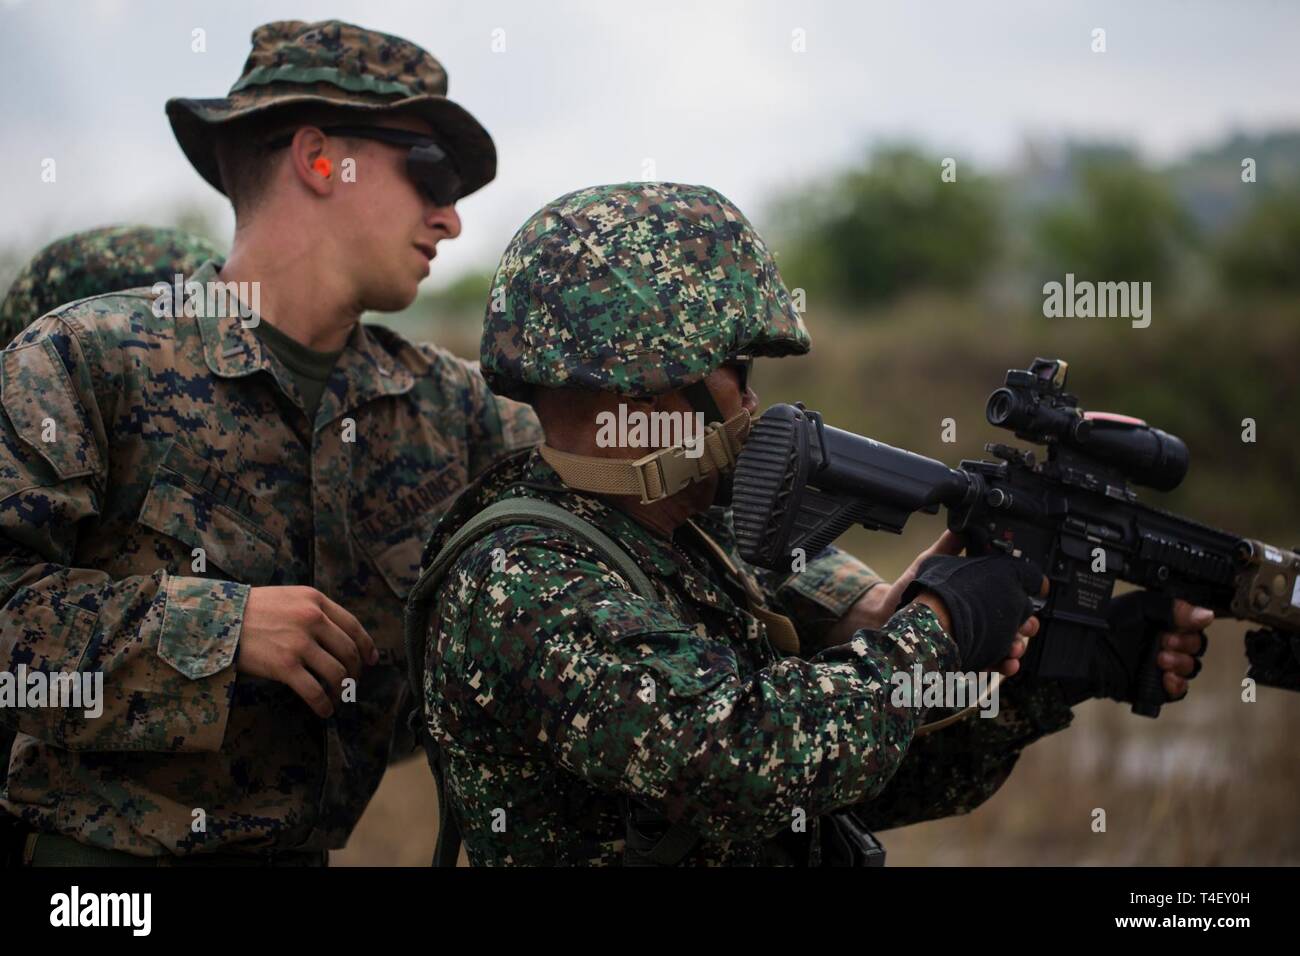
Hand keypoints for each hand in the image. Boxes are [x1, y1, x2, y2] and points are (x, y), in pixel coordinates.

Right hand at [237, 586, 378, 717]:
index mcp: (315, 600)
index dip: (366, 646)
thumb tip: (336, 636)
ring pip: (336, 673)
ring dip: (341, 691)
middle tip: (352, 684)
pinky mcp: (285, 665)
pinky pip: (315, 690)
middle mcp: (312, 619)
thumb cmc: (251, 610)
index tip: (372, 660)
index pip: (353, 626)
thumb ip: (313, 611)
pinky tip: (324, 710)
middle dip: (355, 672)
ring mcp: (299, 642)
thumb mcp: (288, 597)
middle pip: (348, 651)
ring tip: (337, 699)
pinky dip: (324, 704)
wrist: (217, 619)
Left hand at [900, 551, 1047, 671]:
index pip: (1010, 600)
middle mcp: (980, 620)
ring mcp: (975, 641)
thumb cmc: (910, 591)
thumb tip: (961, 526)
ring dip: (1017, 648)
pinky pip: (990, 666)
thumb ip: (948, 547)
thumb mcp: (931, 564)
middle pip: (1015, 625)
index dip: (1024, 601)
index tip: (1033, 599)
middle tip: (1026, 627)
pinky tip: (1006, 664)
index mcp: (977, 598)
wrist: (886, 617)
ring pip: (1008, 648)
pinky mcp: (964, 659)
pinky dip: (1002, 666)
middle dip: (1026, 627)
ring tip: (1015, 648)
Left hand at [1089, 590, 1211, 703]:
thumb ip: (1173, 608)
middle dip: (1186, 644)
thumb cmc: (1104, 623)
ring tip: (1160, 659)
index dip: (1192, 626)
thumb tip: (1207, 615)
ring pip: (1191, 668)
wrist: (1082, 652)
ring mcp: (1159, 666)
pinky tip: (1166, 678)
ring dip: (1182, 663)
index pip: (1194, 625)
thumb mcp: (1139, 605)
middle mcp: (1163, 643)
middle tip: (1165, 642)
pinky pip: (1179, 691)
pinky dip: (1178, 685)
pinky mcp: (1153, 687)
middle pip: (1196, 646)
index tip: (1179, 626)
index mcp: (1162, 621)